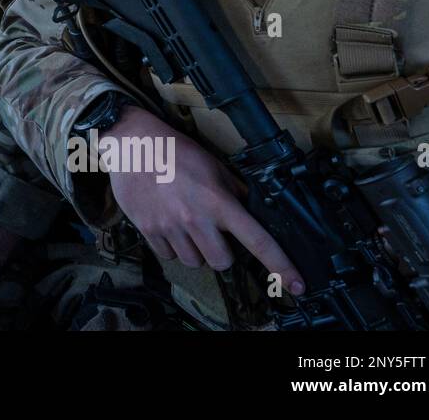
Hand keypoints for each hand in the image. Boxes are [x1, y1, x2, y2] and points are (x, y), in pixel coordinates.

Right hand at [104, 106, 305, 295]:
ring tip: (186, 226)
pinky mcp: (148, 230)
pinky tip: (168, 224)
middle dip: (222, 252)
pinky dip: (171, 246)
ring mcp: (170, 226)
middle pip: (222, 262)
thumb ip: (233, 191)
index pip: (257, 240)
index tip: (295, 284)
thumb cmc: (174, 150)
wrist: (133, 145)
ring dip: (195, 250)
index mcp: (218, 201)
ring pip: (194, 261)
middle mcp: (195, 218)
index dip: (281, 265)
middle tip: (213, 233)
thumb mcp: (213, 165)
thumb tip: (250, 208)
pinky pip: (168, 256)